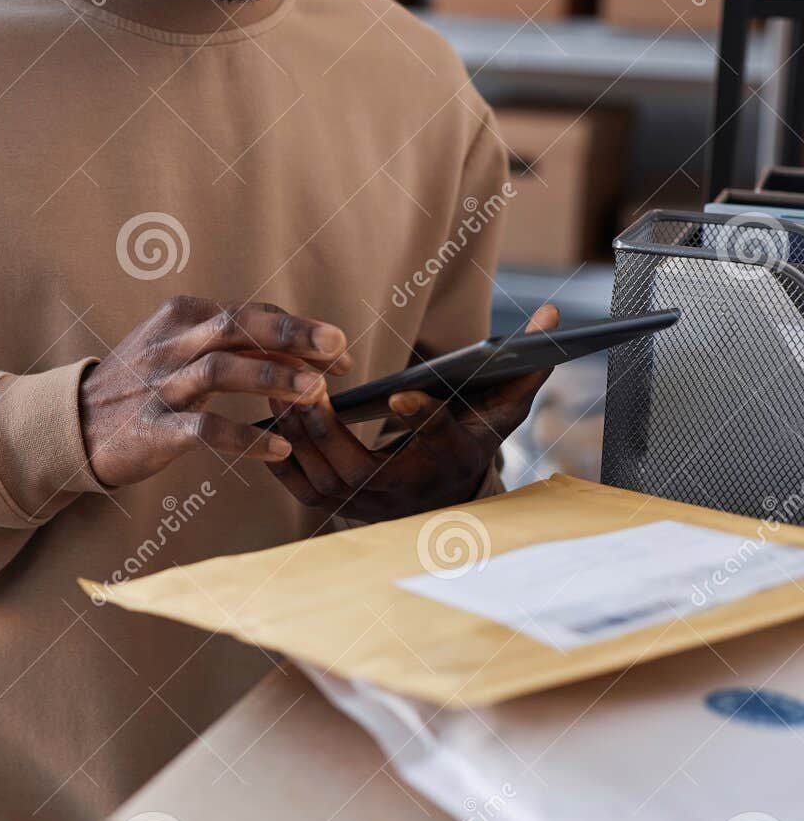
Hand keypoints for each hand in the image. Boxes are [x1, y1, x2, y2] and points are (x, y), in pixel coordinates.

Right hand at [78, 296, 354, 488]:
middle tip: (338, 349)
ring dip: (271, 378)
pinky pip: (203, 430)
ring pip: (219, 370)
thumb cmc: (138, 386)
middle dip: (292, 335)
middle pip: (237, 328)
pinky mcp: (152, 428)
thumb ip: (227, 342)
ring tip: (315, 393)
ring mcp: (159, 387)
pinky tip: (277, 449)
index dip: (298, 328)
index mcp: (180, 318)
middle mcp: (170, 346)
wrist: (74, 426)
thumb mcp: (176, 348)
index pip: (249, 313)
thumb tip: (296, 344)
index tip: (338, 349)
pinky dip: (243, 438)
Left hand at [268, 304, 560, 522]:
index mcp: (442, 466)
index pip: (439, 439)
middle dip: (327, 427)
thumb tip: (554, 315)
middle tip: (308, 385)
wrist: (437, 495)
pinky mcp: (329, 504)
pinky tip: (267, 412)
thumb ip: (525, 367)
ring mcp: (359, 505)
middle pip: (354, 468)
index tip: (402, 394)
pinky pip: (296, 482)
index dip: (423, 418)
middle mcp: (398, 495)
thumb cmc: (466, 444)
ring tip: (279, 389)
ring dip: (295, 434)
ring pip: (318, 475)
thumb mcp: (499, 411)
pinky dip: (278, 450)